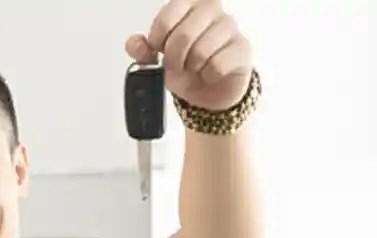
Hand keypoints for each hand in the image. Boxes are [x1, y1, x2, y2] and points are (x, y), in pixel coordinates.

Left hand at [126, 0, 253, 111]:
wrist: (211, 89)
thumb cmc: (187, 67)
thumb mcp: (158, 59)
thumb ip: (143, 50)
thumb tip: (134, 44)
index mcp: (188, 4)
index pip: (167, 16)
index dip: (158, 39)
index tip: (159, 49)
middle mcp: (211, 10)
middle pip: (183, 35)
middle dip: (174, 58)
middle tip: (176, 65)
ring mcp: (229, 27)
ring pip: (202, 50)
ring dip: (192, 67)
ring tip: (194, 68)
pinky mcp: (242, 48)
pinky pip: (218, 65)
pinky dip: (208, 75)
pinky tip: (209, 73)